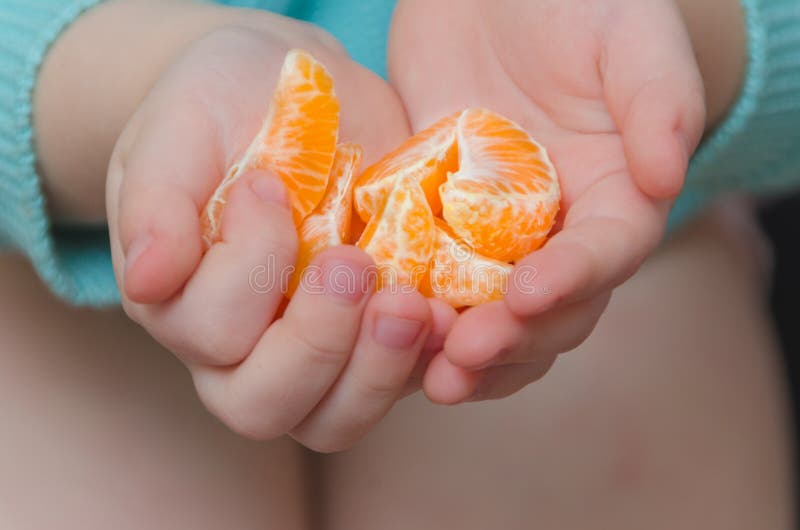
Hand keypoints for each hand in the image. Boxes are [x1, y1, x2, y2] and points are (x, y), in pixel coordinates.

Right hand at [107, 21, 445, 451]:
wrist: (299, 93)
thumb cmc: (225, 106)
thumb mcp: (180, 130)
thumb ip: (156, 201)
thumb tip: (146, 280)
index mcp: (186, 303)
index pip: (208, 331)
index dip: (245, 268)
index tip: (267, 183)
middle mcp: (245, 348)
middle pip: (264, 405)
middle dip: (316, 344)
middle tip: (353, 264)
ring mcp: (318, 352)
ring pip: (336, 419)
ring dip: (378, 371)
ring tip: (411, 304)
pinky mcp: (379, 339)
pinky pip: (408, 381)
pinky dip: (432, 358)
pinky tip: (448, 311)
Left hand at [389, 0, 706, 402]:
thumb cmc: (576, 4)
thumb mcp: (629, 37)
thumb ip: (660, 101)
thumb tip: (666, 178)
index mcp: (611, 199)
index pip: (604, 255)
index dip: (572, 282)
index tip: (528, 295)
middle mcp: (553, 232)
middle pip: (545, 311)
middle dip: (509, 340)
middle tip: (462, 356)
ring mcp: (487, 234)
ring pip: (482, 314)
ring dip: (455, 348)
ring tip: (421, 369)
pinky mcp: (430, 222)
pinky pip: (420, 277)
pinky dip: (404, 309)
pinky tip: (373, 327)